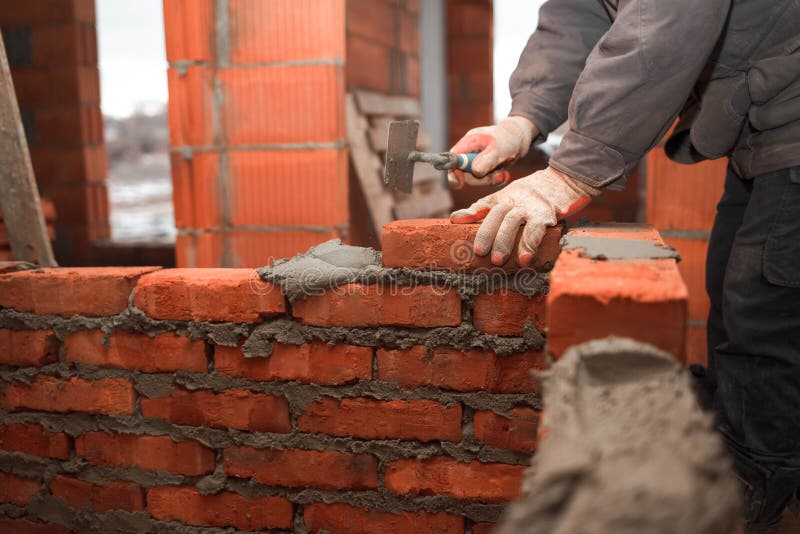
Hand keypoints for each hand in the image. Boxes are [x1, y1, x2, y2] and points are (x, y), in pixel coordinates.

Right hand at [448, 116, 537, 188]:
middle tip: (494, 174)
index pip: (452, 159)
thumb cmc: (510, 138)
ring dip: (489, 179)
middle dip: (478, 178)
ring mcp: (477, 160)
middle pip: (462, 172)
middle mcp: (469, 152)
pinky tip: (503, 174)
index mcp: (468, 142)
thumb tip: (474, 171)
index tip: (460, 183)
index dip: (452, 172)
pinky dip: (494, 179)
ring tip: (502, 172)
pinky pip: (485, 179)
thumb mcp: (499, 148)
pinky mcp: (484, 167)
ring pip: (475, 178)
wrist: (521, 137)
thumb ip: (486, 160)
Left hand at [450, 166, 599, 265]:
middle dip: (487, 234)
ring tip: (498, 260)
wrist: (564, 181)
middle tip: (481, 253)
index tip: (455, 222)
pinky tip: (525, 258)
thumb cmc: (531, 194)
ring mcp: (529, 207)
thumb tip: (454, 219)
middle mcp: (514, 201)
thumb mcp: (505, 197)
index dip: (469, 213)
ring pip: (513, 222)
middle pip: (496, 215)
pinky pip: (536, 230)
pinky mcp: (546, 215)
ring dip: (505, 242)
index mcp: (502, 197)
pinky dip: (530, 244)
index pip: (482, 205)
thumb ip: (482, 209)